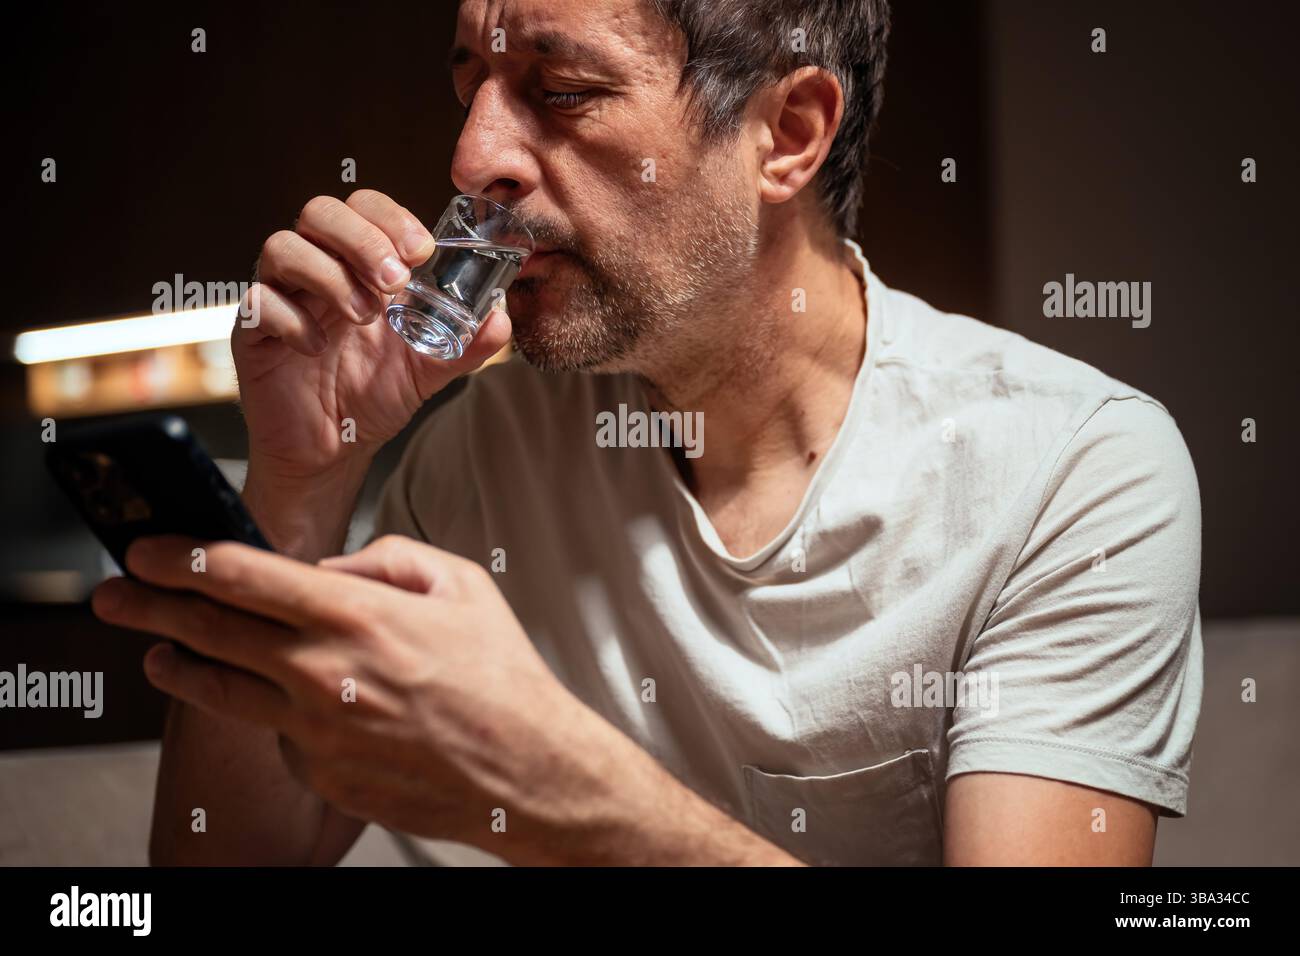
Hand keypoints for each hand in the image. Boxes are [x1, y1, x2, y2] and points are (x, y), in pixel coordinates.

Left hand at [90, 535, 615, 858]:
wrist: (524, 770)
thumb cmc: (499, 675)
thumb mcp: (458, 584)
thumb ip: (385, 560)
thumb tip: (330, 570)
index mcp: (354, 615)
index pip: (243, 576)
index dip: (184, 558)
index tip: (148, 549)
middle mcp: (321, 675)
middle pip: (210, 634)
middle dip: (151, 608)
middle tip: (112, 595)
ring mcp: (314, 733)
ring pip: (224, 693)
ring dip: (180, 668)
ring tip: (156, 656)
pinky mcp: (320, 776)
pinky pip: (281, 736)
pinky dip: (280, 715)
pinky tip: (304, 708)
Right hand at [236, 189, 510, 480]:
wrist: (335, 451)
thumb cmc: (374, 396)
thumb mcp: (430, 367)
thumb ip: (466, 342)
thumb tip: (501, 317)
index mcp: (358, 266)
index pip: (364, 207)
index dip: (389, 217)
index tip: (421, 250)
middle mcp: (317, 270)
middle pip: (319, 211)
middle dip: (362, 239)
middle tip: (394, 281)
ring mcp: (281, 297)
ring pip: (282, 246)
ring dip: (330, 275)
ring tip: (364, 317)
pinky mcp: (252, 332)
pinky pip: (255, 302)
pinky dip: (292, 320)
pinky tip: (319, 347)